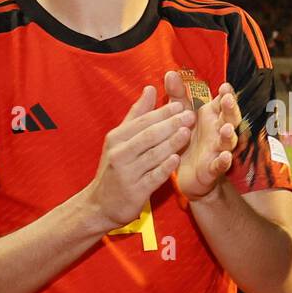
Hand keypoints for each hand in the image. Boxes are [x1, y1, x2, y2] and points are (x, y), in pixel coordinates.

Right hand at [83, 85, 194, 231]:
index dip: (162, 112)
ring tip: (187, 132)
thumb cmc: (116, 168)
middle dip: (170, 124)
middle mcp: (120, 154)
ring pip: (152, 155)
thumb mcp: (120, 140)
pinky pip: (153, 177)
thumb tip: (150, 88)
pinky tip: (177, 158)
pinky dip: (165, 167)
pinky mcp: (135, 192)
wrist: (101, 204)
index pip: (142, 121)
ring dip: (171, 142)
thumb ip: (137, 114)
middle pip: (148, 135)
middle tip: (190, 115)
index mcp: (116, 138)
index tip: (181, 104)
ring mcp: (127, 173)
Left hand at [163, 71, 239, 200]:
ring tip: (226, 128)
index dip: (226, 94)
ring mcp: (218, 149)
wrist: (187, 173)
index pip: (222, 102)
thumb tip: (170, 73)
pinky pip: (220, 164)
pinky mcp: (213, 168)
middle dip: (230, 109)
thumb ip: (177, 95)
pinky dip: (223, 161)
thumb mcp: (182, 115)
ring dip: (228, 135)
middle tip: (227, 100)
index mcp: (212, 116)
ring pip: (227, 140)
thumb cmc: (188, 139)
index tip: (224, 86)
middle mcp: (218, 131)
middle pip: (229, 118)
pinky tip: (225, 157)